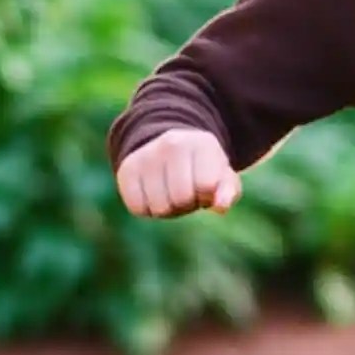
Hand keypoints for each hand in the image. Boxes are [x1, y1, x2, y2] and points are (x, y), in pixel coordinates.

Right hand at [115, 129, 240, 217]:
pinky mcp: (126, 169)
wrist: (168, 146)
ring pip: (159, 207)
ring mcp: (146, 155)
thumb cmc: (203, 169)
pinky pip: (137, 208)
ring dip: (168, 209)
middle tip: (187, 192)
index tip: (206, 187)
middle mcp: (171, 144)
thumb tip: (220, 207)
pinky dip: (147, 209)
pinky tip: (154, 194)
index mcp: (202, 144)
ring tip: (171, 192)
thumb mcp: (223, 176)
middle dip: (188, 204)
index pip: (205, 185)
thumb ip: (228, 191)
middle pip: (181, 199)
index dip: (207, 195)